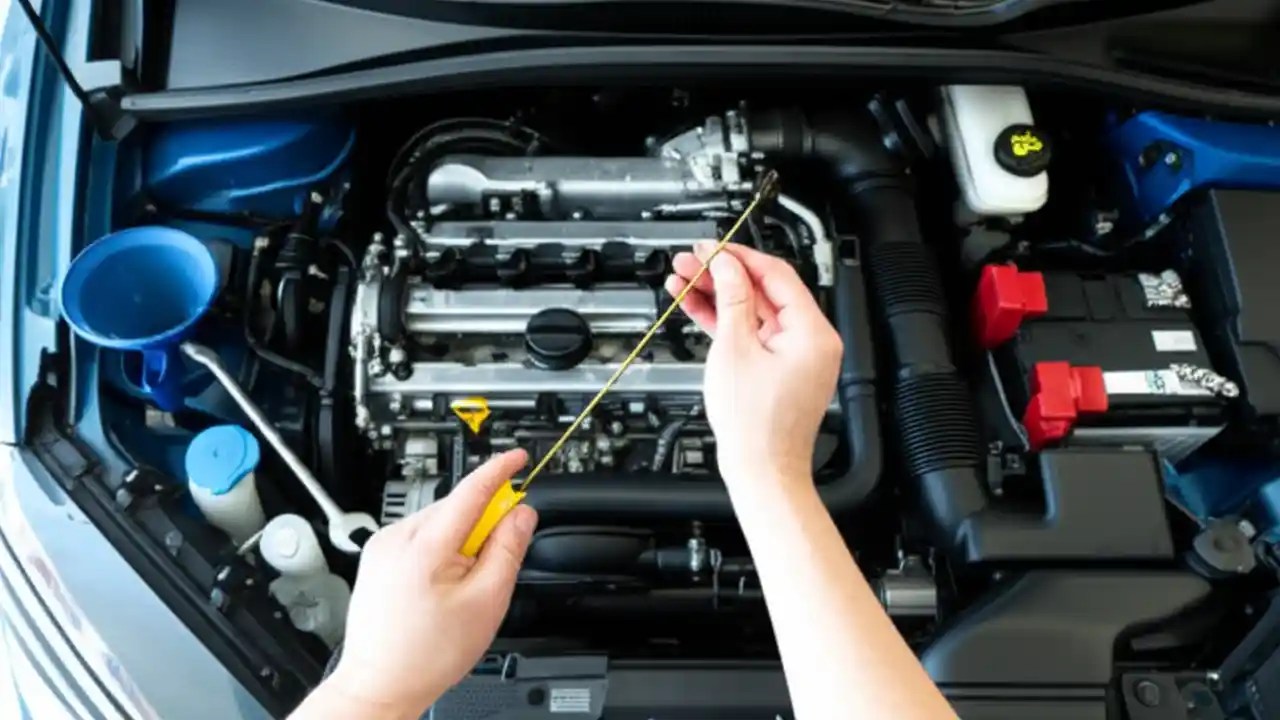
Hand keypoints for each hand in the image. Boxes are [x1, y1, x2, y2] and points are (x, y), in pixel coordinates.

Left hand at [321, 450, 537, 716]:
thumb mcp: (486, 601)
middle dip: (483, 525)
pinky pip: (420, 539)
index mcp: (425, 546)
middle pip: (456, 508)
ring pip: (439, 524)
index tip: (518, 457)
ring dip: (461, 541)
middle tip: (495, 563)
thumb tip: (522, 514)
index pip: (471, 490)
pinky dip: (440, 551)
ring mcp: (383, 548)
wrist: (380, 684)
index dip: (500, 470)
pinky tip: (442, 587)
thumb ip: (508, 550)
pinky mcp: (377, 559)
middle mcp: (397, 538)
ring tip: (462, 588)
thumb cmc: (426, 654)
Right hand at [665, 243, 842, 485]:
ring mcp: (794, 355)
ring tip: (683, 280)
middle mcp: (811, 340)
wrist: (760, 471)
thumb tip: (728, 265)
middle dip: (722, 274)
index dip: (739, 257)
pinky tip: (696, 306)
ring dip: (718, 295)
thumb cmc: (756, 426)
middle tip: (691, 262)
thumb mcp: (735, 350)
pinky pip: (751, 334)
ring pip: (753, 311)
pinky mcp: (778, 368)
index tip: (711, 248)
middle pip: (763, 291)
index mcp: (812, 332)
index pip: (777, 275)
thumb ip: (732, 300)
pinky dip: (725, 322)